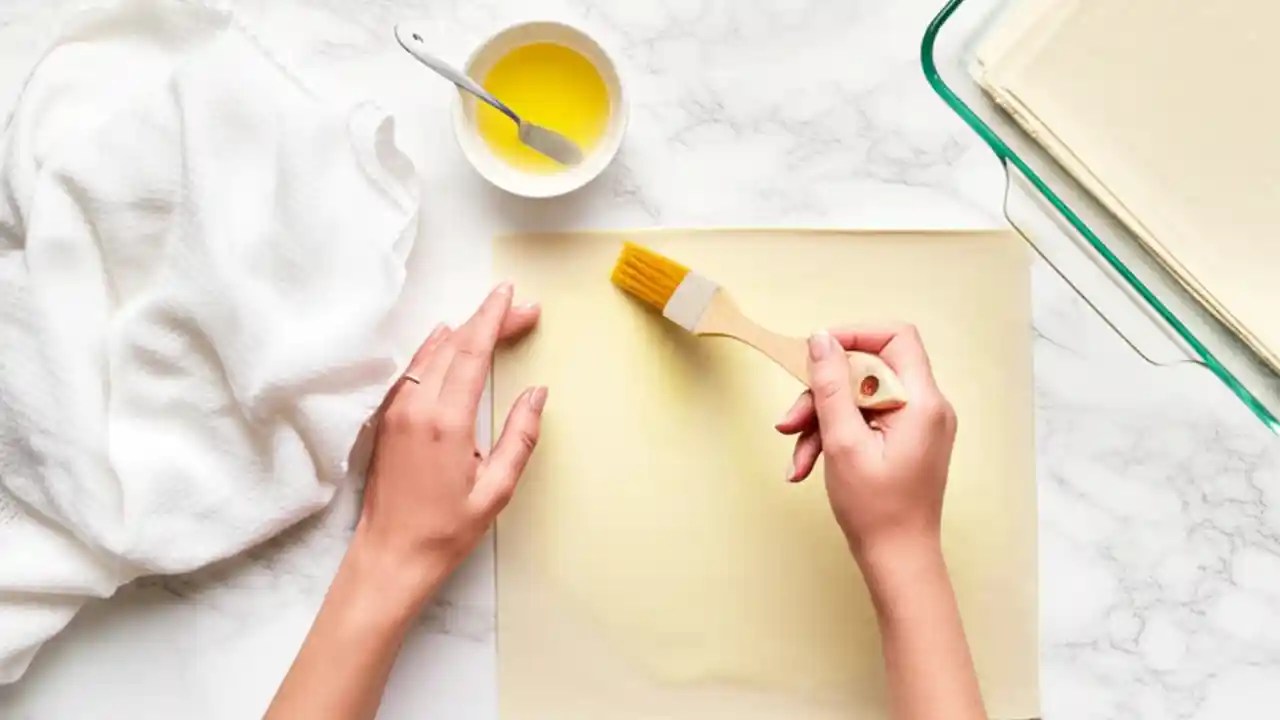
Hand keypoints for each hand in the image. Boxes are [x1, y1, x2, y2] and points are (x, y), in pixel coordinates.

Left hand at [356, 283, 546, 603]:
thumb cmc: (445, 532)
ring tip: (491, 320)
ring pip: (431, 352)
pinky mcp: (386, 420)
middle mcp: (416, 407)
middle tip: (520, 309)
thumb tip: (536, 393)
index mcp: (446, 421)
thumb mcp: (497, 489)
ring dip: (463, 331)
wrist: (388, 557)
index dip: (494, 318)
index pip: (473, 351)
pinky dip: (436, 348)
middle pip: (455, 344)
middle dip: (487, 320)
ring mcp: (396, 411)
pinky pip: (413, 369)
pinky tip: (446, 340)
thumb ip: (520, 436)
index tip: (513, 296)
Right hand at [775, 325, 956, 564]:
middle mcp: (926, 407)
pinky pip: (863, 422)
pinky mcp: (904, 440)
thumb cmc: (877, 510)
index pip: (896, 337)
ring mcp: (916, 425)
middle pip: (867, 371)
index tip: (817, 353)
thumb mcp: (843, 442)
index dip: (854, 335)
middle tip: (791, 421)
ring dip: (820, 422)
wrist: (898, 561)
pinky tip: (807, 466)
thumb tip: (820, 339)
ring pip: (858, 399)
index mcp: (922, 402)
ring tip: (797, 457)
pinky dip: (833, 438)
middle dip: (823, 393)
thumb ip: (830, 386)